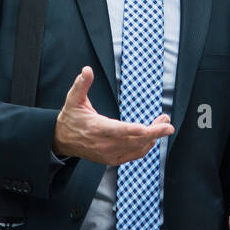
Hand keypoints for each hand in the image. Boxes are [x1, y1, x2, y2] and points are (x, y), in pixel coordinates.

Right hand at [52, 66, 172, 164]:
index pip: (119, 130)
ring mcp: (109, 153)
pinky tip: (152, 137)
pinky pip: (133, 155)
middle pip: (134, 140)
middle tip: (167, 122)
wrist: (62, 140)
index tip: (150, 128)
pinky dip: (145, 147)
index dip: (135, 130)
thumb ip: (82, 84)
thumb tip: (87, 70)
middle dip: (154, 132)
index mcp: (96, 128)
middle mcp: (104, 144)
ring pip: (137, 148)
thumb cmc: (70, 117)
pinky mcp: (112, 159)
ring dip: (153, 138)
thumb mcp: (73, 99)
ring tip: (163, 125)